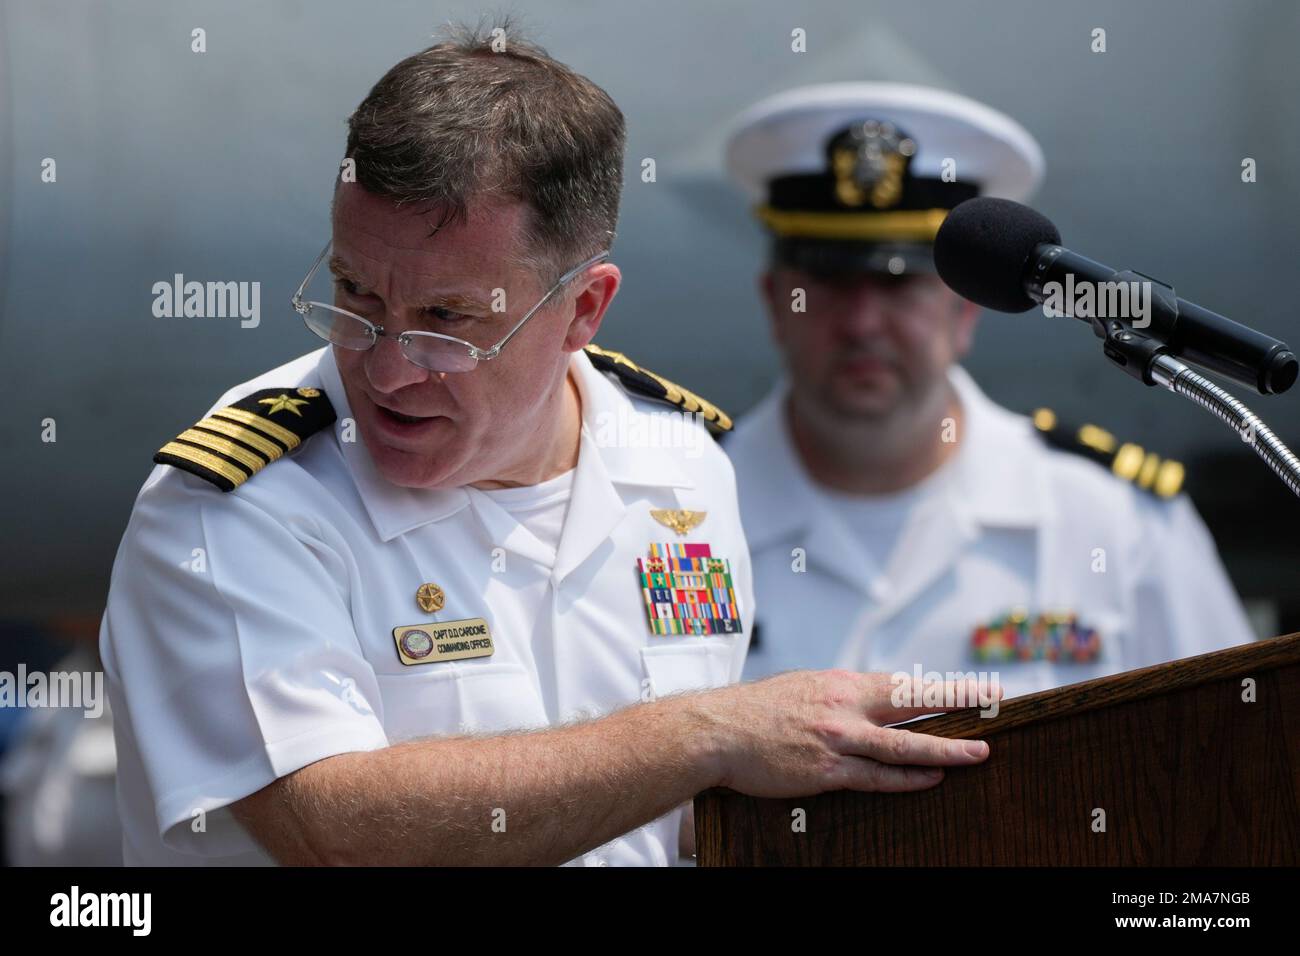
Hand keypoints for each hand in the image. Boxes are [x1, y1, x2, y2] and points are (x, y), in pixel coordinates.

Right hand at [694, 669, 996, 797]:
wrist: (716, 731)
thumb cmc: (756, 711)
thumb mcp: (804, 687)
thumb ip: (840, 695)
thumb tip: (870, 700)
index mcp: (841, 683)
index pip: (905, 684)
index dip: (946, 688)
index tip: (981, 689)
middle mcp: (844, 706)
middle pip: (913, 704)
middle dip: (959, 704)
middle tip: (995, 706)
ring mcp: (837, 739)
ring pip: (903, 745)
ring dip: (945, 748)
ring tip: (979, 754)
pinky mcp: (825, 771)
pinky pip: (876, 777)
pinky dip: (907, 778)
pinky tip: (931, 778)